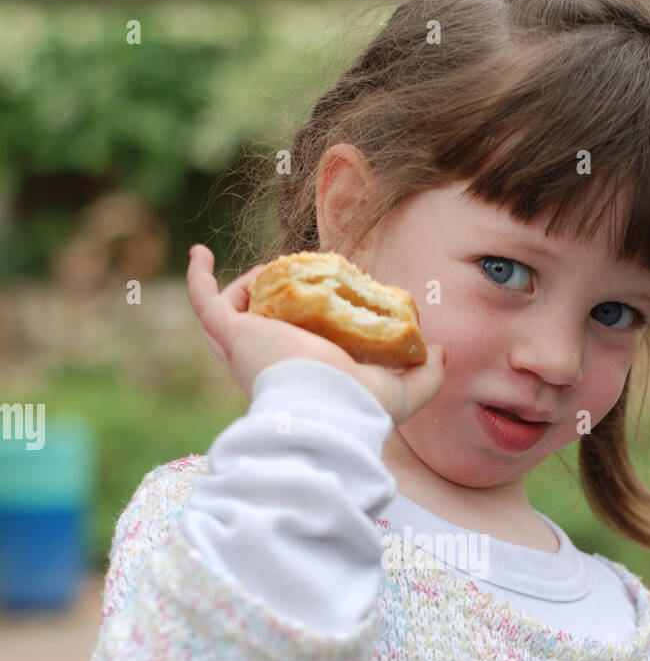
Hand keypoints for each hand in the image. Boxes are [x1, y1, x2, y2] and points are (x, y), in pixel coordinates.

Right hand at [186, 244, 444, 423]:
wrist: (331, 409)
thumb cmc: (361, 407)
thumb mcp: (406, 389)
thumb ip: (428, 373)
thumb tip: (441, 349)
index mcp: (304, 376)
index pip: (295, 349)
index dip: (302, 325)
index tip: (322, 302)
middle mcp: (270, 364)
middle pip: (258, 329)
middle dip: (269, 304)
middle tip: (288, 285)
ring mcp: (248, 347)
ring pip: (233, 312)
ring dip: (247, 288)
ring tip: (270, 271)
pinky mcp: (234, 332)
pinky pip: (205, 301)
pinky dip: (199, 277)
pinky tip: (200, 251)